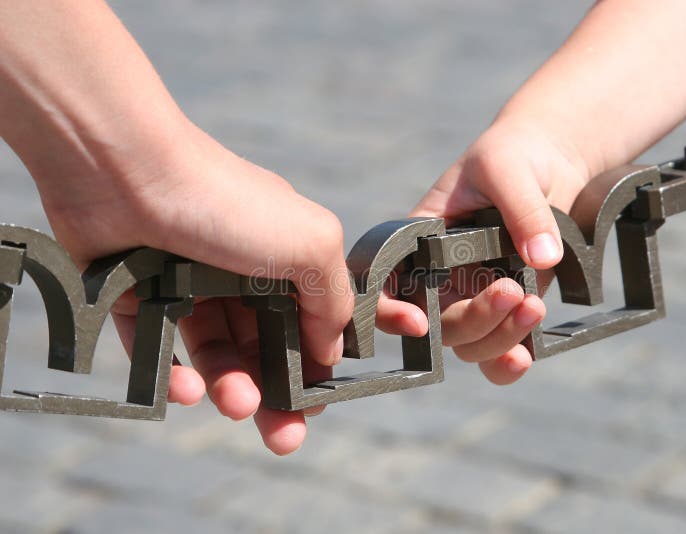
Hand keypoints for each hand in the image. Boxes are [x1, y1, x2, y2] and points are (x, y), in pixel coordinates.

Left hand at [33, 120, 352, 454]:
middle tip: (285, 438)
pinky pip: (159, 349)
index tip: (317, 405)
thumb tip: (331, 349)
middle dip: (277, 394)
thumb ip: (333, 300)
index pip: (309, 323)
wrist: (127, 170)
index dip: (316, 367)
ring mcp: (188, 283)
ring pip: (216, 352)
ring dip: (231, 386)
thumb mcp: (310, 244)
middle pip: (264, 347)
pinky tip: (187, 390)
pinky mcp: (138, 296)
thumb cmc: (229, 203)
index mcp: (286, 256)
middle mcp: (240, 270)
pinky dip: (175, 375)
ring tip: (234, 404)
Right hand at [378, 119, 588, 384]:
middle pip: (437, 325)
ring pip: (468, 344)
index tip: (419, 321)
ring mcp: (474, 295)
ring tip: (535, 306)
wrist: (551, 160)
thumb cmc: (513, 154)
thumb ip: (522, 210)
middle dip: (473, 319)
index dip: (389, 311)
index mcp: (421, 241)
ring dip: (499, 339)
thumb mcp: (508, 167)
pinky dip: (509, 363)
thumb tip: (542, 259)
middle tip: (513, 291)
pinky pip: (499, 352)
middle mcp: (440, 275)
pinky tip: (528, 355)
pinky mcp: (508, 308)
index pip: (385, 283)